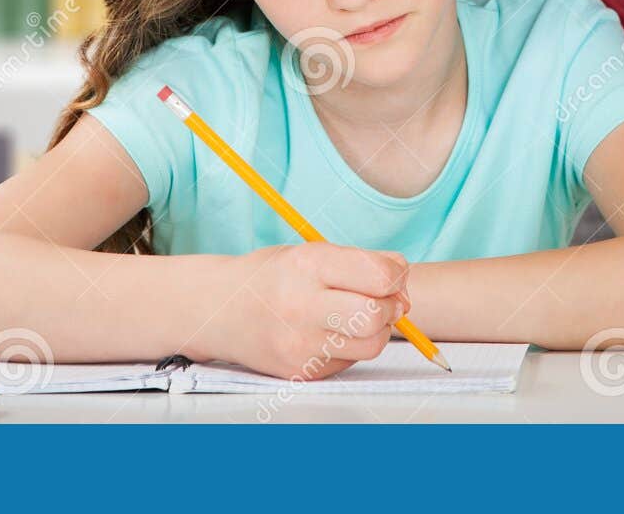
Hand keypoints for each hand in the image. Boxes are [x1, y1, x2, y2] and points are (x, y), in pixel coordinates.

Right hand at [207, 243, 410, 378]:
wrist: (219, 310)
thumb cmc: (273, 275)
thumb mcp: (312, 251)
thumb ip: (363, 262)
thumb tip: (404, 286)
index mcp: (308, 265)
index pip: (379, 275)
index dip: (396, 276)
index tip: (390, 276)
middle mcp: (302, 306)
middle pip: (377, 314)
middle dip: (392, 306)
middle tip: (385, 300)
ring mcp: (300, 344)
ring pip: (371, 345)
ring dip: (376, 331)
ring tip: (358, 316)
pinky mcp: (301, 371)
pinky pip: (349, 361)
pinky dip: (351, 347)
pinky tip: (330, 333)